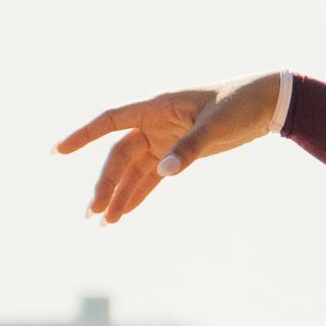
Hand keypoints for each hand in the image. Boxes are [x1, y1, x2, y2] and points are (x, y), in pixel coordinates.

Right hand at [56, 77, 280, 223]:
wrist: (267, 103)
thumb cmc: (240, 104)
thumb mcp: (216, 125)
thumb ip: (189, 148)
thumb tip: (163, 172)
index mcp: (157, 108)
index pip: (110, 122)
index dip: (83, 136)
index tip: (58, 152)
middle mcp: (155, 123)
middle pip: (120, 156)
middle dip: (105, 183)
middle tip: (94, 213)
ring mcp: (165, 139)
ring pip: (133, 170)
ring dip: (119, 194)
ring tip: (104, 223)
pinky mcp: (179, 152)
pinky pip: (152, 176)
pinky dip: (139, 194)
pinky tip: (124, 213)